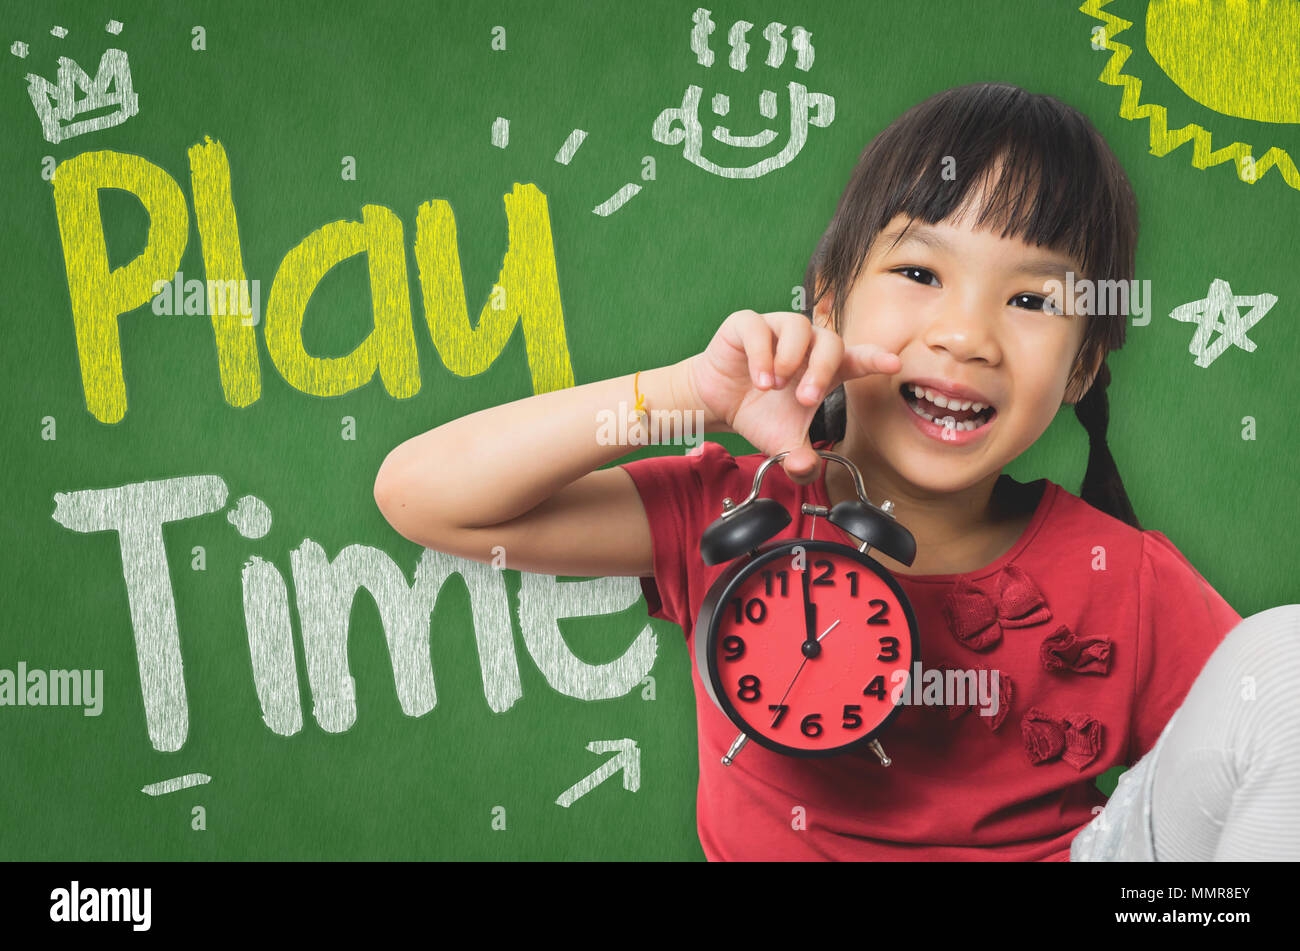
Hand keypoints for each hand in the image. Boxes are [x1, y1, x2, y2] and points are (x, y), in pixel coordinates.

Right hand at [680, 310, 899, 483]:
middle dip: (822, 370)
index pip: (857, 358)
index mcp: (825, 368)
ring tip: (774, 387)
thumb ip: (799, 459)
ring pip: (798, 326)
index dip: (875, 358)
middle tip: (806, 400)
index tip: (893, 364)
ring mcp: (777, 329)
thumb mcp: (782, 443)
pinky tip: (759, 380)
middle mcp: (806, 344)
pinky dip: (760, 354)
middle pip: (831, 341)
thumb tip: (804, 469)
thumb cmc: (759, 414)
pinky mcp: (747, 324)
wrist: (717, 402)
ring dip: (789, 359)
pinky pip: (759, 327)